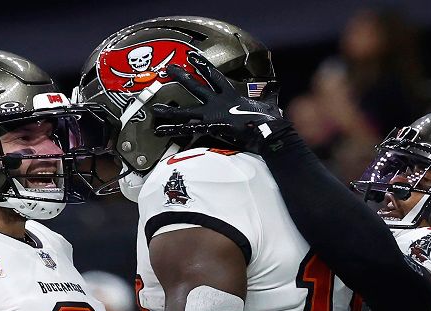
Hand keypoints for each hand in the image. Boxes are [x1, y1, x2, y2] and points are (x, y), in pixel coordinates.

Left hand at [152, 52, 288, 152]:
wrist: (269, 132)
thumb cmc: (269, 120)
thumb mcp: (270, 103)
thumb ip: (269, 95)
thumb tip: (275, 86)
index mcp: (231, 95)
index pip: (214, 77)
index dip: (203, 66)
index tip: (192, 58)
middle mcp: (218, 102)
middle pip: (196, 87)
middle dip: (181, 77)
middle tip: (169, 69)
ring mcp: (213, 114)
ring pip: (186, 111)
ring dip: (169, 109)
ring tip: (155, 108)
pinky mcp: (210, 127)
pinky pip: (186, 129)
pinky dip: (172, 130)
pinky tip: (159, 130)